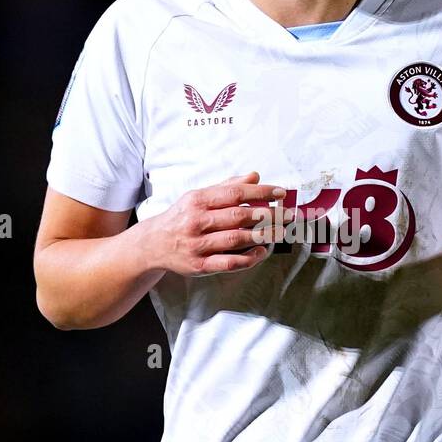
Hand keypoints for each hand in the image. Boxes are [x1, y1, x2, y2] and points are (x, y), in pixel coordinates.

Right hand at [142, 171, 287, 275]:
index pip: (234, 193)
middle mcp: (196, 221)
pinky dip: (247, 259)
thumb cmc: (182, 217)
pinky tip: (261, 252)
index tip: (280, 192)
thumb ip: (227, 186)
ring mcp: (197, 245)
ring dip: (262, 236)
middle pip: (238, 216)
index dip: (260, 192)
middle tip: (289, 214)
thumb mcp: (199, 197)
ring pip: (235, 239)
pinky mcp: (199, 265)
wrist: (153, 243)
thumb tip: (255, 176)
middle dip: (268, 214)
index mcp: (198, 200)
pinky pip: (228, 263)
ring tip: (281, 232)